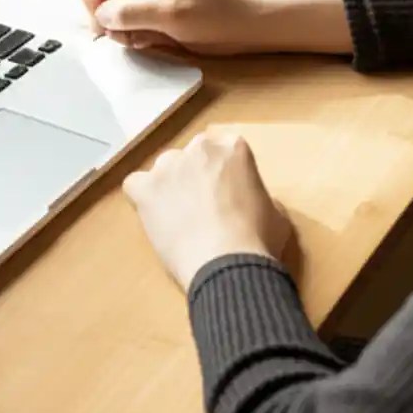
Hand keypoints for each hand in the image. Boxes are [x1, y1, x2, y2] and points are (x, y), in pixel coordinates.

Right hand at [78, 0, 353, 55]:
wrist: (250, 27)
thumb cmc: (220, 13)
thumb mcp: (173, 13)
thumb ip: (132, 13)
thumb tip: (101, 17)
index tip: (106, 20)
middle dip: (106, 12)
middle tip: (119, 34)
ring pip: (109, 5)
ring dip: (118, 26)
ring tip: (142, 37)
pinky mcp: (149, 5)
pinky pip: (123, 19)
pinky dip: (128, 33)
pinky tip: (147, 39)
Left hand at [123, 129, 292, 290]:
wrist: (227, 265)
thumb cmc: (258, 241)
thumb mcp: (276, 212)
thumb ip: (257, 194)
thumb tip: (247, 201)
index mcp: (233, 148)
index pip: (224, 149)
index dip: (224, 173)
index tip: (227, 193)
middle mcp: (198, 149)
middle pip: (192, 155)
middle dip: (196, 175)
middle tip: (204, 206)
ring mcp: (168, 167)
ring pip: (164, 168)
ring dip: (170, 185)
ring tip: (179, 216)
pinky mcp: (145, 189)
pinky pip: (135, 184)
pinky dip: (142, 197)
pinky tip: (153, 215)